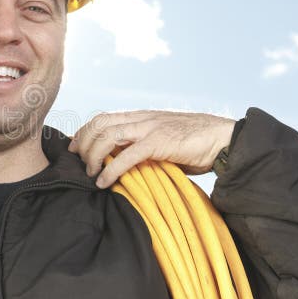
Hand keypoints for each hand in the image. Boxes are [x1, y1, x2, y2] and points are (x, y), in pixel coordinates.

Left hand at [68, 110, 234, 188]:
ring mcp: (150, 128)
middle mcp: (142, 119)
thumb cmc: (194, 144)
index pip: (103, 118)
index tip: (74, 148)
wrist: (223, 139)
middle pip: (99, 124)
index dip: (84, 131)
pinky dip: (111, 170)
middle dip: (83, 143)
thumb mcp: (162, 142)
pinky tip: (104, 182)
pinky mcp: (159, 142)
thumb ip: (143, 148)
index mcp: (141, 117)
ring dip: (93, 156)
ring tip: (91, 173)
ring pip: (108, 136)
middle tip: (79, 163)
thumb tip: (124, 166)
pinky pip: (126, 156)